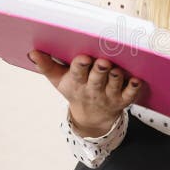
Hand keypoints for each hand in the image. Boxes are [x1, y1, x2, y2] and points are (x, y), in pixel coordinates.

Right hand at [27, 50, 142, 136]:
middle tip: (102, 61)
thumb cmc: (75, 90)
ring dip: (116, 77)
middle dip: (99, 70)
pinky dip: (133, 88)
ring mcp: (109, 95)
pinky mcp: (123, 100)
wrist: (91, 117)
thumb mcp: (58, 81)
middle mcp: (94, 89)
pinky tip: (136, 80)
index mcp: (77, 82)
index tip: (83, 58)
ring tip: (117, 69)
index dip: (80, 66)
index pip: (77, 73)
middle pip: (97, 79)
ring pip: (114, 85)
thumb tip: (32, 52)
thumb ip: (46, 66)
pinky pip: (130, 94)